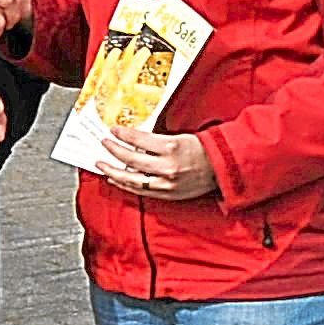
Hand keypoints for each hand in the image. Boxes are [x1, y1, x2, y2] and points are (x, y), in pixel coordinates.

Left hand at [93, 121, 214, 200]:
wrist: (222, 169)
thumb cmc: (204, 150)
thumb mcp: (180, 137)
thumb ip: (156, 140)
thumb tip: (133, 139)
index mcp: (171, 147)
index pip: (138, 140)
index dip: (123, 134)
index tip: (113, 130)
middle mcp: (166, 167)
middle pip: (130, 159)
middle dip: (113, 150)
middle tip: (104, 144)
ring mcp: (165, 183)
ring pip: (131, 179)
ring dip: (113, 171)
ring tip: (102, 164)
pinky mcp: (166, 194)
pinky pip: (140, 190)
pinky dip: (125, 185)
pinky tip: (116, 179)